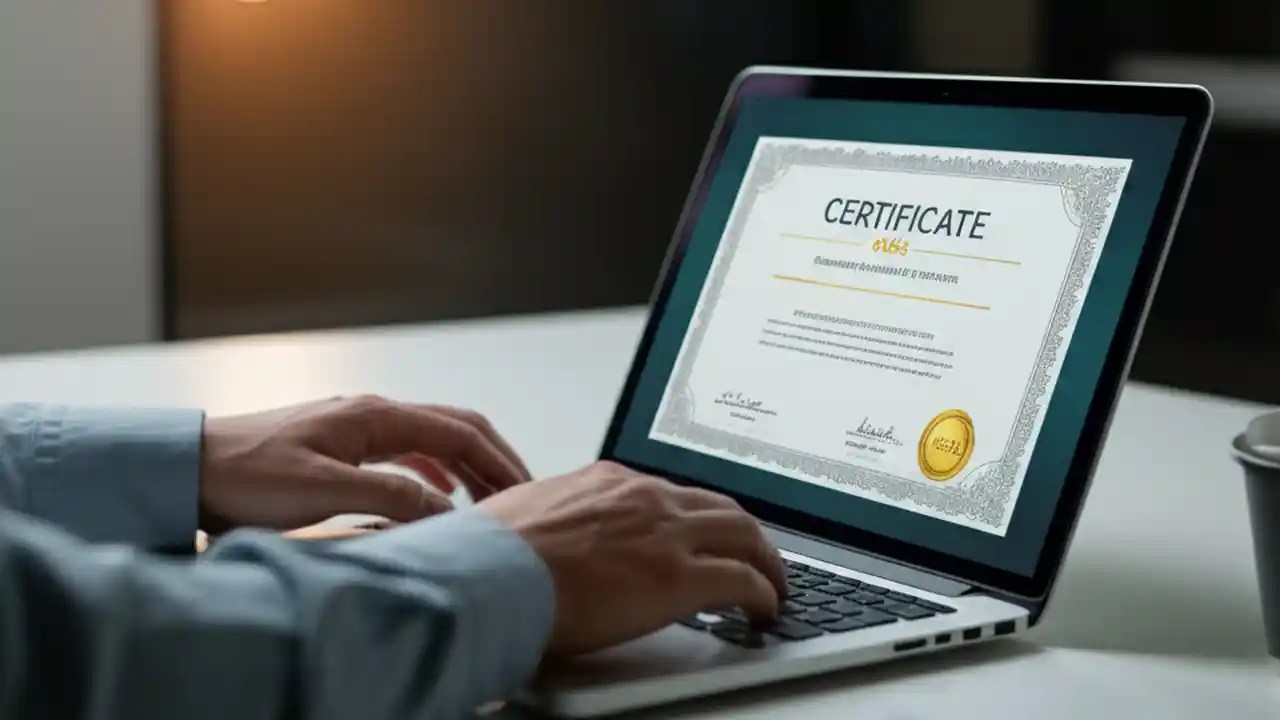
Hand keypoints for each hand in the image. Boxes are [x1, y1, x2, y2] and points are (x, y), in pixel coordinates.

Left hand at [200, 395, 530, 532]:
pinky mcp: (342, 446)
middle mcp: (373, 413)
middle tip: (525, 492)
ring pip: (433, 440)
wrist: (190, 469)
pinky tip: (440, 494)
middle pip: (455, 428)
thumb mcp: (325, 490)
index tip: (527, 491)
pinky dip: (436, 471)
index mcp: (376, 416)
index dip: (499, 462)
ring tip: (492, 499)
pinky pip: (407, 452)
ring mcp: (358, 427)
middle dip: (494, 458)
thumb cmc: (248, 476)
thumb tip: (451, 511)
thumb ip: (393, 498)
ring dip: (468, 467)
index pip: (460, 432)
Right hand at [478, 461, 786, 657]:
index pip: (672, 493)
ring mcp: (668, 534)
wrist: (490, 574)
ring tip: (772, 584)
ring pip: (745, 536)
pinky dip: (764, 594)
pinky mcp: (680, 577)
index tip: (702, 532)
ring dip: (765, 561)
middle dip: (745, 532)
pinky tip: (765, 609)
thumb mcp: (529, 515)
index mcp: (610, 481)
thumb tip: (551, 539)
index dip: (696, 516)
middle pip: (720, 508)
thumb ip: (557, 521)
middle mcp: (646, 497)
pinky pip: (743, 580)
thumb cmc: (492, 553)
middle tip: (756, 555)